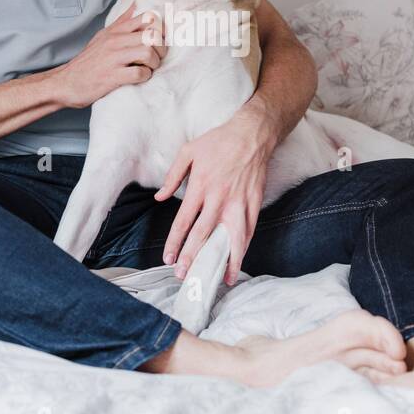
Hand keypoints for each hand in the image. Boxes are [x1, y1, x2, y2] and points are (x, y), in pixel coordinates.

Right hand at [56, 0, 165, 107]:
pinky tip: (140, 78)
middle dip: (161, 48)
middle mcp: (115, 41)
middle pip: (152, 35)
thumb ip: (122, 21)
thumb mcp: (103, 36)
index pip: (147, 18)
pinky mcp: (112, 76)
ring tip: (149, 68)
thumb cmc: (88, 61)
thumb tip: (136, 4)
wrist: (66, 83)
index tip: (159, 40)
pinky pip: (139, 73)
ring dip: (154, 63)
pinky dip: (145, 77)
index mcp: (115, 31)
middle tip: (157, 57)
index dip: (160, 29)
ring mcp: (114, 58)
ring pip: (148, 52)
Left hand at [153, 105, 276, 285]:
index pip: (184, 221)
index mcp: (200, 186)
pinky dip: (244, 247)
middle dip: (192, 257)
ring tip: (219, 278)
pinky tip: (238, 260)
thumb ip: (172, 176)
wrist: (251, 134)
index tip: (168, 258)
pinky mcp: (254, 203)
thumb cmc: (218, 141)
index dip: (175, 242)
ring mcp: (239, 202)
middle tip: (184, 275)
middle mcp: (219, 198)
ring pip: (231, 238)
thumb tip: (159, 197)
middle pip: (204, 234)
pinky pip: (249, 230)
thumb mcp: (188, 151)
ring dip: (225, 260)